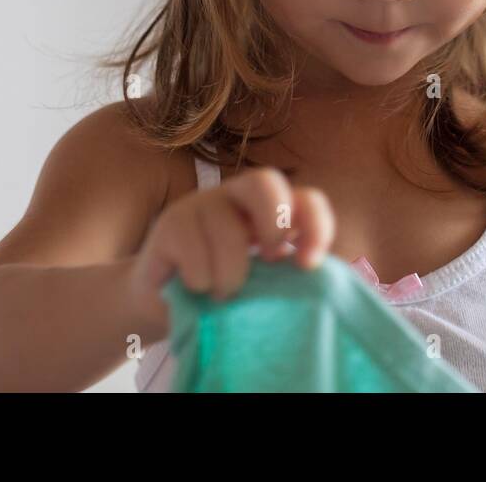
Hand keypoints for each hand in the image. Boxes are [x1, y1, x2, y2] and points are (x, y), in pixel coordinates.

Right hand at [127, 166, 334, 322]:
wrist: (165, 304)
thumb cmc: (223, 292)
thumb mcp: (263, 286)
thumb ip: (289, 279)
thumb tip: (319, 287)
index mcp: (270, 212)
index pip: (306, 200)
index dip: (316, 226)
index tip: (308, 265)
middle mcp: (238, 198)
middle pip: (265, 181)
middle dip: (273, 222)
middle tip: (267, 260)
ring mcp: (202, 204)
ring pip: (227, 229)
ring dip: (230, 275)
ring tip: (223, 295)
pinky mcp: (172, 221)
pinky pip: (193, 248)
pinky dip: (201, 279)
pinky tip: (197, 287)